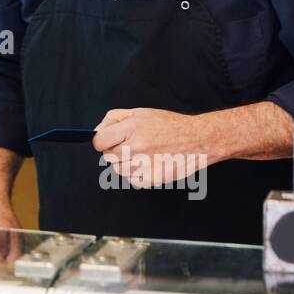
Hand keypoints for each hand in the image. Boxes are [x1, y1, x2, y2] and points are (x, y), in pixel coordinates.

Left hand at [91, 108, 212, 187]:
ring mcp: (145, 165)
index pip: (99, 141)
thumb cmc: (169, 125)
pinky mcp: (153, 179)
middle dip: (115, 151)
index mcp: (132, 128)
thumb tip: (96, 131)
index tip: (107, 140)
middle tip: (131, 145)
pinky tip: (150, 163)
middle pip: (108, 157)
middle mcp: (137, 147)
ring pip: (119, 170)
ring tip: (142, 154)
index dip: (101, 141)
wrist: (198, 140)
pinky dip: (137, 174)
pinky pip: (133, 180)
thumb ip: (114, 119)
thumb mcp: (140, 113)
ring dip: (126, 164)